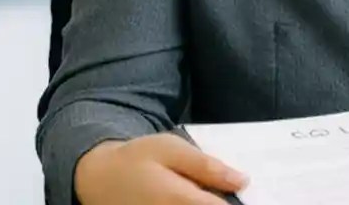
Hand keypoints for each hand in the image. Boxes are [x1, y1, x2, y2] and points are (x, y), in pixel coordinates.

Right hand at [74, 133, 248, 204]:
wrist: (96, 179)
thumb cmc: (138, 159)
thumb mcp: (172, 149)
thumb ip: (207, 167)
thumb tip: (243, 181)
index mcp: (180, 199)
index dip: (239, 204)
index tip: (252, 195)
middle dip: (225, 203)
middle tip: (233, 191)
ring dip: (212, 204)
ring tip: (214, 193)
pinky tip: (200, 197)